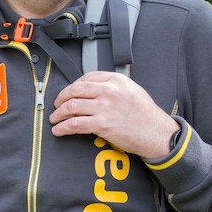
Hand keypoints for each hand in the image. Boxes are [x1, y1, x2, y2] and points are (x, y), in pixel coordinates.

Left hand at [49, 71, 179, 158]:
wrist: (157, 133)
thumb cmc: (146, 115)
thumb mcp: (132, 90)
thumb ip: (113, 87)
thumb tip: (93, 89)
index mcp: (116, 80)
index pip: (87, 78)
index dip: (72, 86)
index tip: (68, 93)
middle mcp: (109, 91)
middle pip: (75, 90)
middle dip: (61, 98)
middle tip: (57, 105)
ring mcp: (104, 107)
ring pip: (72, 106)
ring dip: (59, 113)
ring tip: (55, 119)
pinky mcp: (102, 124)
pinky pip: (75, 124)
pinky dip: (63, 127)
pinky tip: (59, 130)